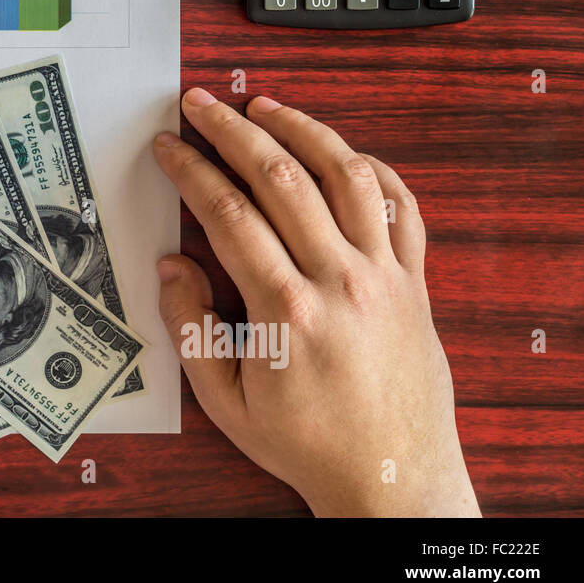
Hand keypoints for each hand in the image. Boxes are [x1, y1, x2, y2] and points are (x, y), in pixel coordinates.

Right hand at [151, 89, 479, 516]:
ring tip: (266, 106)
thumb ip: (191, 327)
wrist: (392, 478)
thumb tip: (171, 266)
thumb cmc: (307, 444)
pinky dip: (373, 169)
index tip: (168, 146)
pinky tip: (342, 152)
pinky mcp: (415, 282)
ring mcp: (384, 275)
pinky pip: (402, 206)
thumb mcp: (225, 401)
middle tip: (200, 103)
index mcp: (285, 309)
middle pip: (280, 176)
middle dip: (231, 130)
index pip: (227, 212)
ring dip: (302, 129)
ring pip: (345, 175)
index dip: (190, 169)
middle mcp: (339, 280)